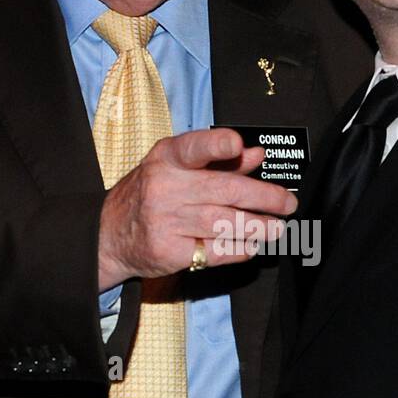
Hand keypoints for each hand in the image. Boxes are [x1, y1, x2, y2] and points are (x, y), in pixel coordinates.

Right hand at [98, 128, 297, 288]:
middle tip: (288, 203)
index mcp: (167, 159)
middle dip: (264, 197)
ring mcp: (165, 221)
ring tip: (278, 228)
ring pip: (223, 223)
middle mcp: (164, 187)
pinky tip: (252, 246)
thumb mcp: (175, 169)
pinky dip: (237, 249)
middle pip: (224, 190)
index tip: (238, 146)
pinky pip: (212, 251)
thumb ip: (218, 162)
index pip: (193, 148)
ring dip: (258, 227)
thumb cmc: (150, 194)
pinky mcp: (168, 251)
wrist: (108, 236)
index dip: (216, 146)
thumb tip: (257, 155)